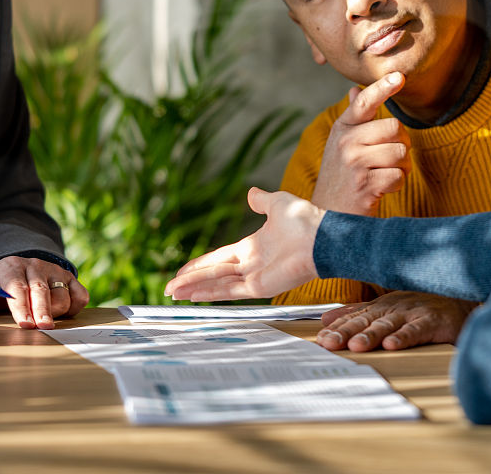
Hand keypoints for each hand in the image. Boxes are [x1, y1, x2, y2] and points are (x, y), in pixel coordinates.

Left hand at [0, 257, 90, 329]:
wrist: (18, 269)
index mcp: (10, 268)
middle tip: (43, 327)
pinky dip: (75, 306)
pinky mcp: (69, 276)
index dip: (21, 306)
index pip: (16, 287)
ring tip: (45, 320)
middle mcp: (33, 265)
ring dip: (56, 312)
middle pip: (41, 290)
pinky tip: (64, 313)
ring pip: (62, 294)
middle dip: (42, 310)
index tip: (25, 324)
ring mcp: (53, 270)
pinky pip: (79, 294)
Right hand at [164, 188, 323, 301]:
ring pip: (216, 284)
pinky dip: (210, 293)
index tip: (182, 271)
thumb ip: (262, 202)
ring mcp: (254, 277)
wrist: (321, 237)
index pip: (219, 258)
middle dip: (190, 281)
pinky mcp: (260, 287)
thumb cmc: (305, 220)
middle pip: (213, 274)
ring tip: (172, 293)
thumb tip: (251, 193)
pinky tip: (193, 296)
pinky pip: (229, 291)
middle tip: (169, 288)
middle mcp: (251, 264)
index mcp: (253, 247)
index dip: (199, 264)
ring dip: (194, 288)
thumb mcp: (278, 204)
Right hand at [312, 72, 410, 214]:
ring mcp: (354, 163)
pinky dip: (396, 184)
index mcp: (342, 128)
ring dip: (401, 167)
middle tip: (389, 158)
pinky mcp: (365, 184)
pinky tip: (381, 188)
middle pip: (395, 128)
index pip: (365, 103)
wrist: (328, 215)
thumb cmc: (341, 176)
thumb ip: (353, 118)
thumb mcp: (341, 144)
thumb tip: (354, 90)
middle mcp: (346, 142)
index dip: (383, 88)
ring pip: (400, 152)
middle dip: (401, 144)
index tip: (400, 77)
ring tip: (384, 174)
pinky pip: (398, 175)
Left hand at [315, 291, 479, 351]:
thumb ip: (358, 312)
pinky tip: (392, 345)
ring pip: (387, 325)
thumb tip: (325, 319)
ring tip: (355, 345)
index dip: (337, 326)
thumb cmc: (423, 308)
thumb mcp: (388, 309)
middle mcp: (395, 307)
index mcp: (382, 305)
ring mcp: (413, 312)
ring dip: (370, 335)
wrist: (463, 302)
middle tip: (328, 342)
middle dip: (346, 331)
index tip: (319, 339)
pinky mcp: (433, 321)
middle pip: (366, 320)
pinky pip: (416, 330)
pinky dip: (404, 337)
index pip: (355, 316)